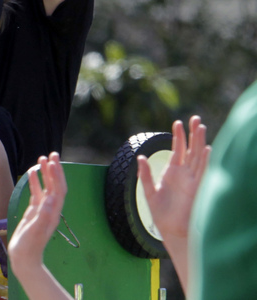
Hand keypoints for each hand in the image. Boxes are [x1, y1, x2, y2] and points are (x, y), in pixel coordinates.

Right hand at [8, 154, 65, 274]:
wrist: (24, 258)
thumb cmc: (29, 246)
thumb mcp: (36, 230)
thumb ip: (42, 215)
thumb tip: (48, 200)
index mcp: (53, 212)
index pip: (58, 189)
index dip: (57, 175)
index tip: (53, 161)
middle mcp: (51, 209)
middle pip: (55, 185)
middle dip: (55, 170)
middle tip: (52, 154)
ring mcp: (43, 210)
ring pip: (47, 187)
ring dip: (46, 173)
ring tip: (41, 159)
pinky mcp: (34, 211)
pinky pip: (37, 193)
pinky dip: (36, 182)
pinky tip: (31, 174)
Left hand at [139, 116, 209, 241]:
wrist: (171, 230)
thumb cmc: (161, 213)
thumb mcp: (149, 191)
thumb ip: (144, 174)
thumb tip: (139, 157)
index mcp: (172, 172)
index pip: (177, 149)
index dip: (178, 136)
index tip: (177, 122)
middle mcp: (184, 174)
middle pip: (191, 149)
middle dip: (193, 134)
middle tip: (195, 118)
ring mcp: (192, 180)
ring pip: (198, 157)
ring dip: (200, 142)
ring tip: (201, 127)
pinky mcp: (197, 188)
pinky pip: (203, 171)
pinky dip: (205, 160)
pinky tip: (207, 149)